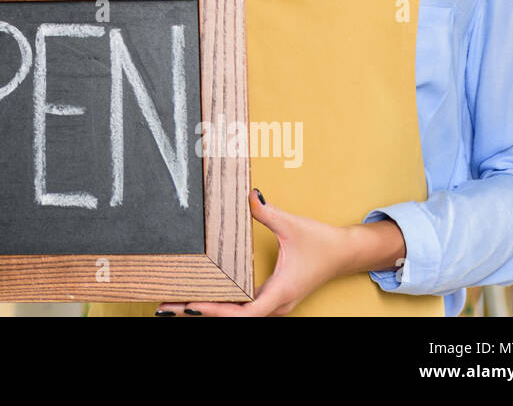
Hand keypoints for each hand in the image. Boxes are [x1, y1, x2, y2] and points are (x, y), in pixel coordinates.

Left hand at [157, 188, 358, 315]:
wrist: (345, 253)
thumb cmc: (322, 242)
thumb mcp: (292, 225)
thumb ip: (268, 213)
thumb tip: (249, 195)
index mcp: (281, 291)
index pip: (244, 312)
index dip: (216, 310)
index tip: (190, 305)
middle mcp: (277, 303)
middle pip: (234, 317)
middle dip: (202, 312)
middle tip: (167, 306)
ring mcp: (275, 302)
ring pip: (238, 315)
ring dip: (211, 310)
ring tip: (177, 303)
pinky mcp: (273, 297)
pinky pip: (244, 307)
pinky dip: (222, 304)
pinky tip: (203, 296)